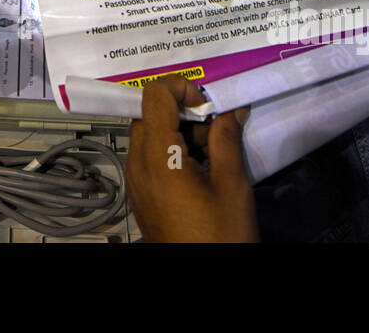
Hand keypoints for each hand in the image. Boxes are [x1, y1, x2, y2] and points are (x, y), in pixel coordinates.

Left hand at [126, 77, 258, 241]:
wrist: (206, 281)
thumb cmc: (220, 234)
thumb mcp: (232, 183)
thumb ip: (227, 137)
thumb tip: (231, 108)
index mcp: (156, 157)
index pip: (153, 95)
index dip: (180, 87)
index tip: (207, 103)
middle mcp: (137, 164)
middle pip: (150, 115)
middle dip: (183, 112)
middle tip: (215, 128)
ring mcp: (136, 181)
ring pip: (150, 136)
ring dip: (179, 132)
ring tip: (214, 152)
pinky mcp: (142, 195)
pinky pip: (151, 158)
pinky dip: (173, 151)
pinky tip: (202, 169)